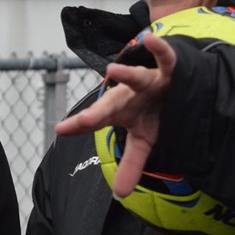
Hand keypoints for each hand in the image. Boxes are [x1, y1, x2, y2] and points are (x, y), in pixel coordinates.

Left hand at [55, 32, 177, 196]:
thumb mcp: (144, 140)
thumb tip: (120, 195)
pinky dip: (160, 49)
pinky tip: (151, 39)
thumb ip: (132, 166)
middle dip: (96, 113)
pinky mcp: (169, 70)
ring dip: (126, 74)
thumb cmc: (154, 111)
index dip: (79, 126)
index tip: (59, 129)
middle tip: (83, 122)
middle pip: (110, 105)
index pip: (96, 121)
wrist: (176, 82)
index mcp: (120, 111)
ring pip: (136, 78)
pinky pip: (166, 58)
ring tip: (111, 69)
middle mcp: (129, 94)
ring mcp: (148, 81)